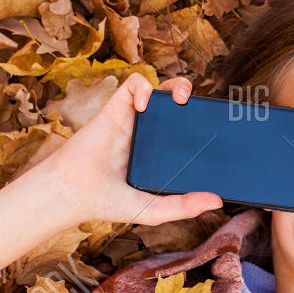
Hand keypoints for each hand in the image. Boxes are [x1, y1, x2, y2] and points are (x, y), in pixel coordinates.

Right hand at [47, 73, 222, 227]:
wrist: (75, 194)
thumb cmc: (109, 202)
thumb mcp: (154, 209)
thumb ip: (184, 206)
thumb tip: (217, 201)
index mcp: (159, 152)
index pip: (186, 130)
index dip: (202, 124)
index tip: (218, 130)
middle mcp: (148, 132)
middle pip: (177, 105)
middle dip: (193, 99)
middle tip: (202, 112)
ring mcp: (132, 119)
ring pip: (160, 87)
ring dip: (175, 85)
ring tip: (180, 99)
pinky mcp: (116, 108)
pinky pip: (134, 83)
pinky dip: (143, 88)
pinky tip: (143, 106)